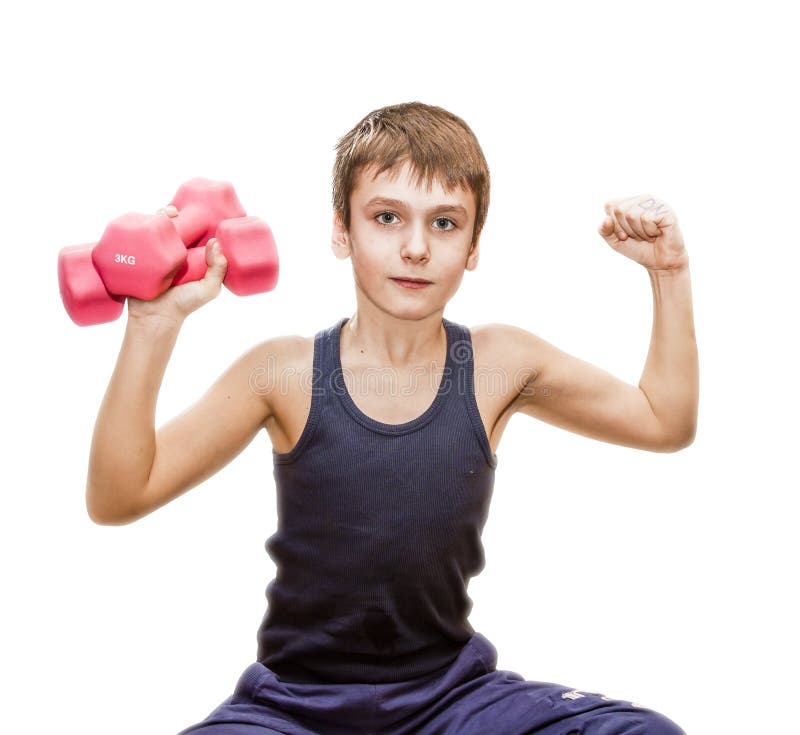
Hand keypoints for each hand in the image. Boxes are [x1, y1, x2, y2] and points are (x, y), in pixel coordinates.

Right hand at [127, 205, 227, 323]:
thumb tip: (215, 242)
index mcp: (189, 256)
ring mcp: (154, 254)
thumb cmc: (185, 304)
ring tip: (160, 215)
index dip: (194, 218)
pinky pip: (137, 238)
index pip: (192, 231)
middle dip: (171, 213)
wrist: (154, 317)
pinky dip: (138, 227)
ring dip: (155, 217)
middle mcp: (172, 252)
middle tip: (173, 212)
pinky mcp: (138, 257)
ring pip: (154, 229)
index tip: (196, 209)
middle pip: (172, 226)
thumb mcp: (209, 289)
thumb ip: (218, 270)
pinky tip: (142, 221)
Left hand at [598, 194, 687, 271]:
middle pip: (619, 210)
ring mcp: (655, 202)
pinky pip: (647, 219)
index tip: (623, 234)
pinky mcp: (666, 210)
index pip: (610, 205)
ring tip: (648, 235)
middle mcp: (641, 199)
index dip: (614, 224)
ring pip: (632, 215)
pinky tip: (657, 233)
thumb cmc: (638, 248)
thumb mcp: (614, 241)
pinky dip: (649, 232)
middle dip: (626, 229)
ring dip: (639, 233)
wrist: (659, 261)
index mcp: (628, 202)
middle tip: (638, 236)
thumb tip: (606, 219)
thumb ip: (604, 230)